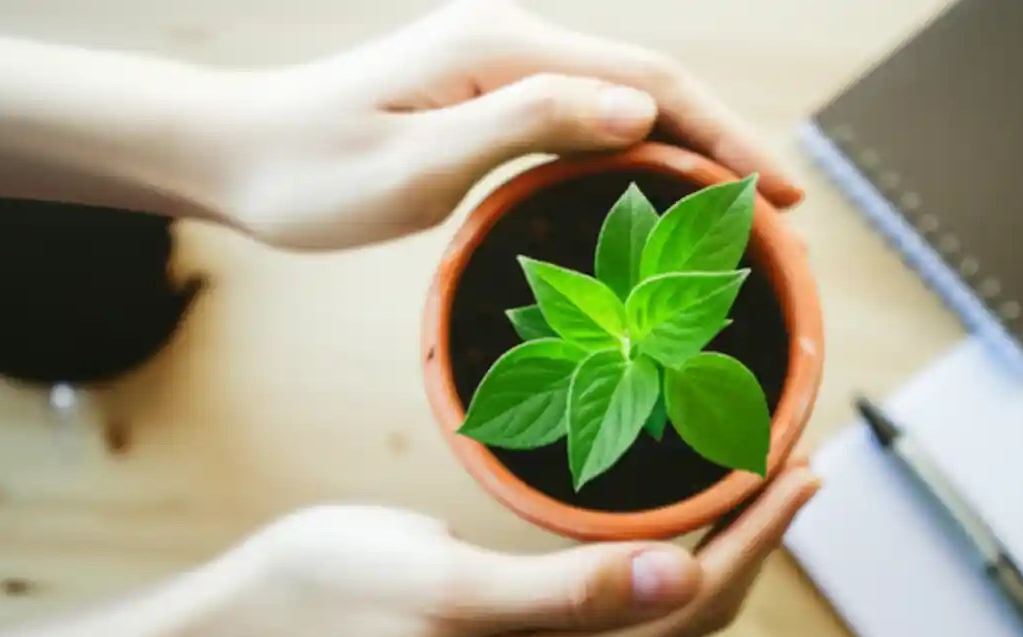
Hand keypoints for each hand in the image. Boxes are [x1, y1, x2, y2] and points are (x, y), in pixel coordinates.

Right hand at [192, 464, 818, 636]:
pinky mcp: (520, 636)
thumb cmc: (331, 593)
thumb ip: (564, 594)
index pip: (689, 608)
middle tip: (797, 464)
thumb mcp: (441, 590)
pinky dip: (662, 551)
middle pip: (688, 613)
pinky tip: (672, 513)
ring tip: (755, 481)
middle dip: (754, 542)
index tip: (801, 474)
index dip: (757, 543)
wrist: (255, 622)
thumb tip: (680, 581)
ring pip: (660, 607)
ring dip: (717, 545)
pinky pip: (618, 596)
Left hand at [208, 0, 803, 248]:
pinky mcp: (487, 95)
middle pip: (650, 81)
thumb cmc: (314, 171)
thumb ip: (527, 124)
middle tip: (782, 209)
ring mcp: (499, 66)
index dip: (724, 131)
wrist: (240, 155)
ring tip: (739, 206)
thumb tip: (640, 105)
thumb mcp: (418, 159)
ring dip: (687, 146)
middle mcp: (510, 43)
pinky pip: (585, 118)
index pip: (648, 77)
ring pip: (622, 99)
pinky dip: (638, 153)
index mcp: (502, 50)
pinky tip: (659, 190)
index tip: (781, 189)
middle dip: (723, 139)